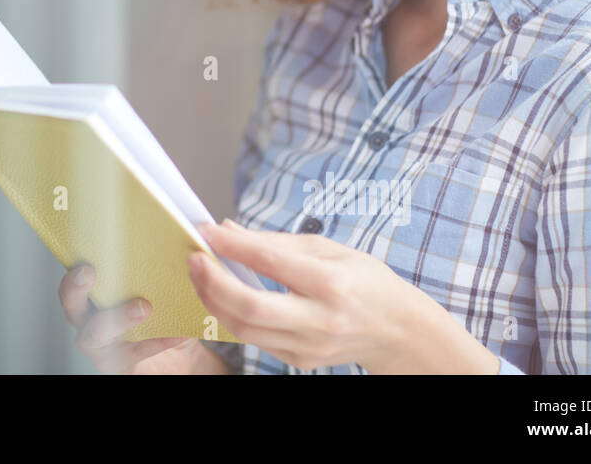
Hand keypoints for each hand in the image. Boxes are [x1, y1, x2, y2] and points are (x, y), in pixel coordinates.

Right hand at [58, 264, 224, 373]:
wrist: (176, 348)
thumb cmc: (162, 304)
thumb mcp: (162, 276)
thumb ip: (167, 255)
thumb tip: (194, 227)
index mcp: (94, 287)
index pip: (73, 272)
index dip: (72, 263)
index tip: (83, 251)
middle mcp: (88, 315)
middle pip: (71, 302)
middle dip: (76, 287)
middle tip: (90, 272)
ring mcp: (100, 342)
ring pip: (94, 332)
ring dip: (117, 317)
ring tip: (143, 307)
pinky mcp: (117, 364)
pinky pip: (129, 354)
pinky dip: (154, 342)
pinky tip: (177, 333)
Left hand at [188, 221, 499, 373]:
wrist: (396, 330)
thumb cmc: (364, 281)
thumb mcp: (330, 249)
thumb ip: (276, 242)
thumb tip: (228, 229)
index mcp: (330, 283)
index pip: (270, 262)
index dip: (232, 245)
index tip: (206, 230)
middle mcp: (319, 319)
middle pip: (249, 307)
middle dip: (212, 282)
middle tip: (194, 258)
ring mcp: (308, 345)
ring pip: (244, 329)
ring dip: (213, 300)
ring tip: (201, 274)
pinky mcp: (299, 361)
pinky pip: (254, 340)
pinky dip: (231, 316)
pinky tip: (222, 295)